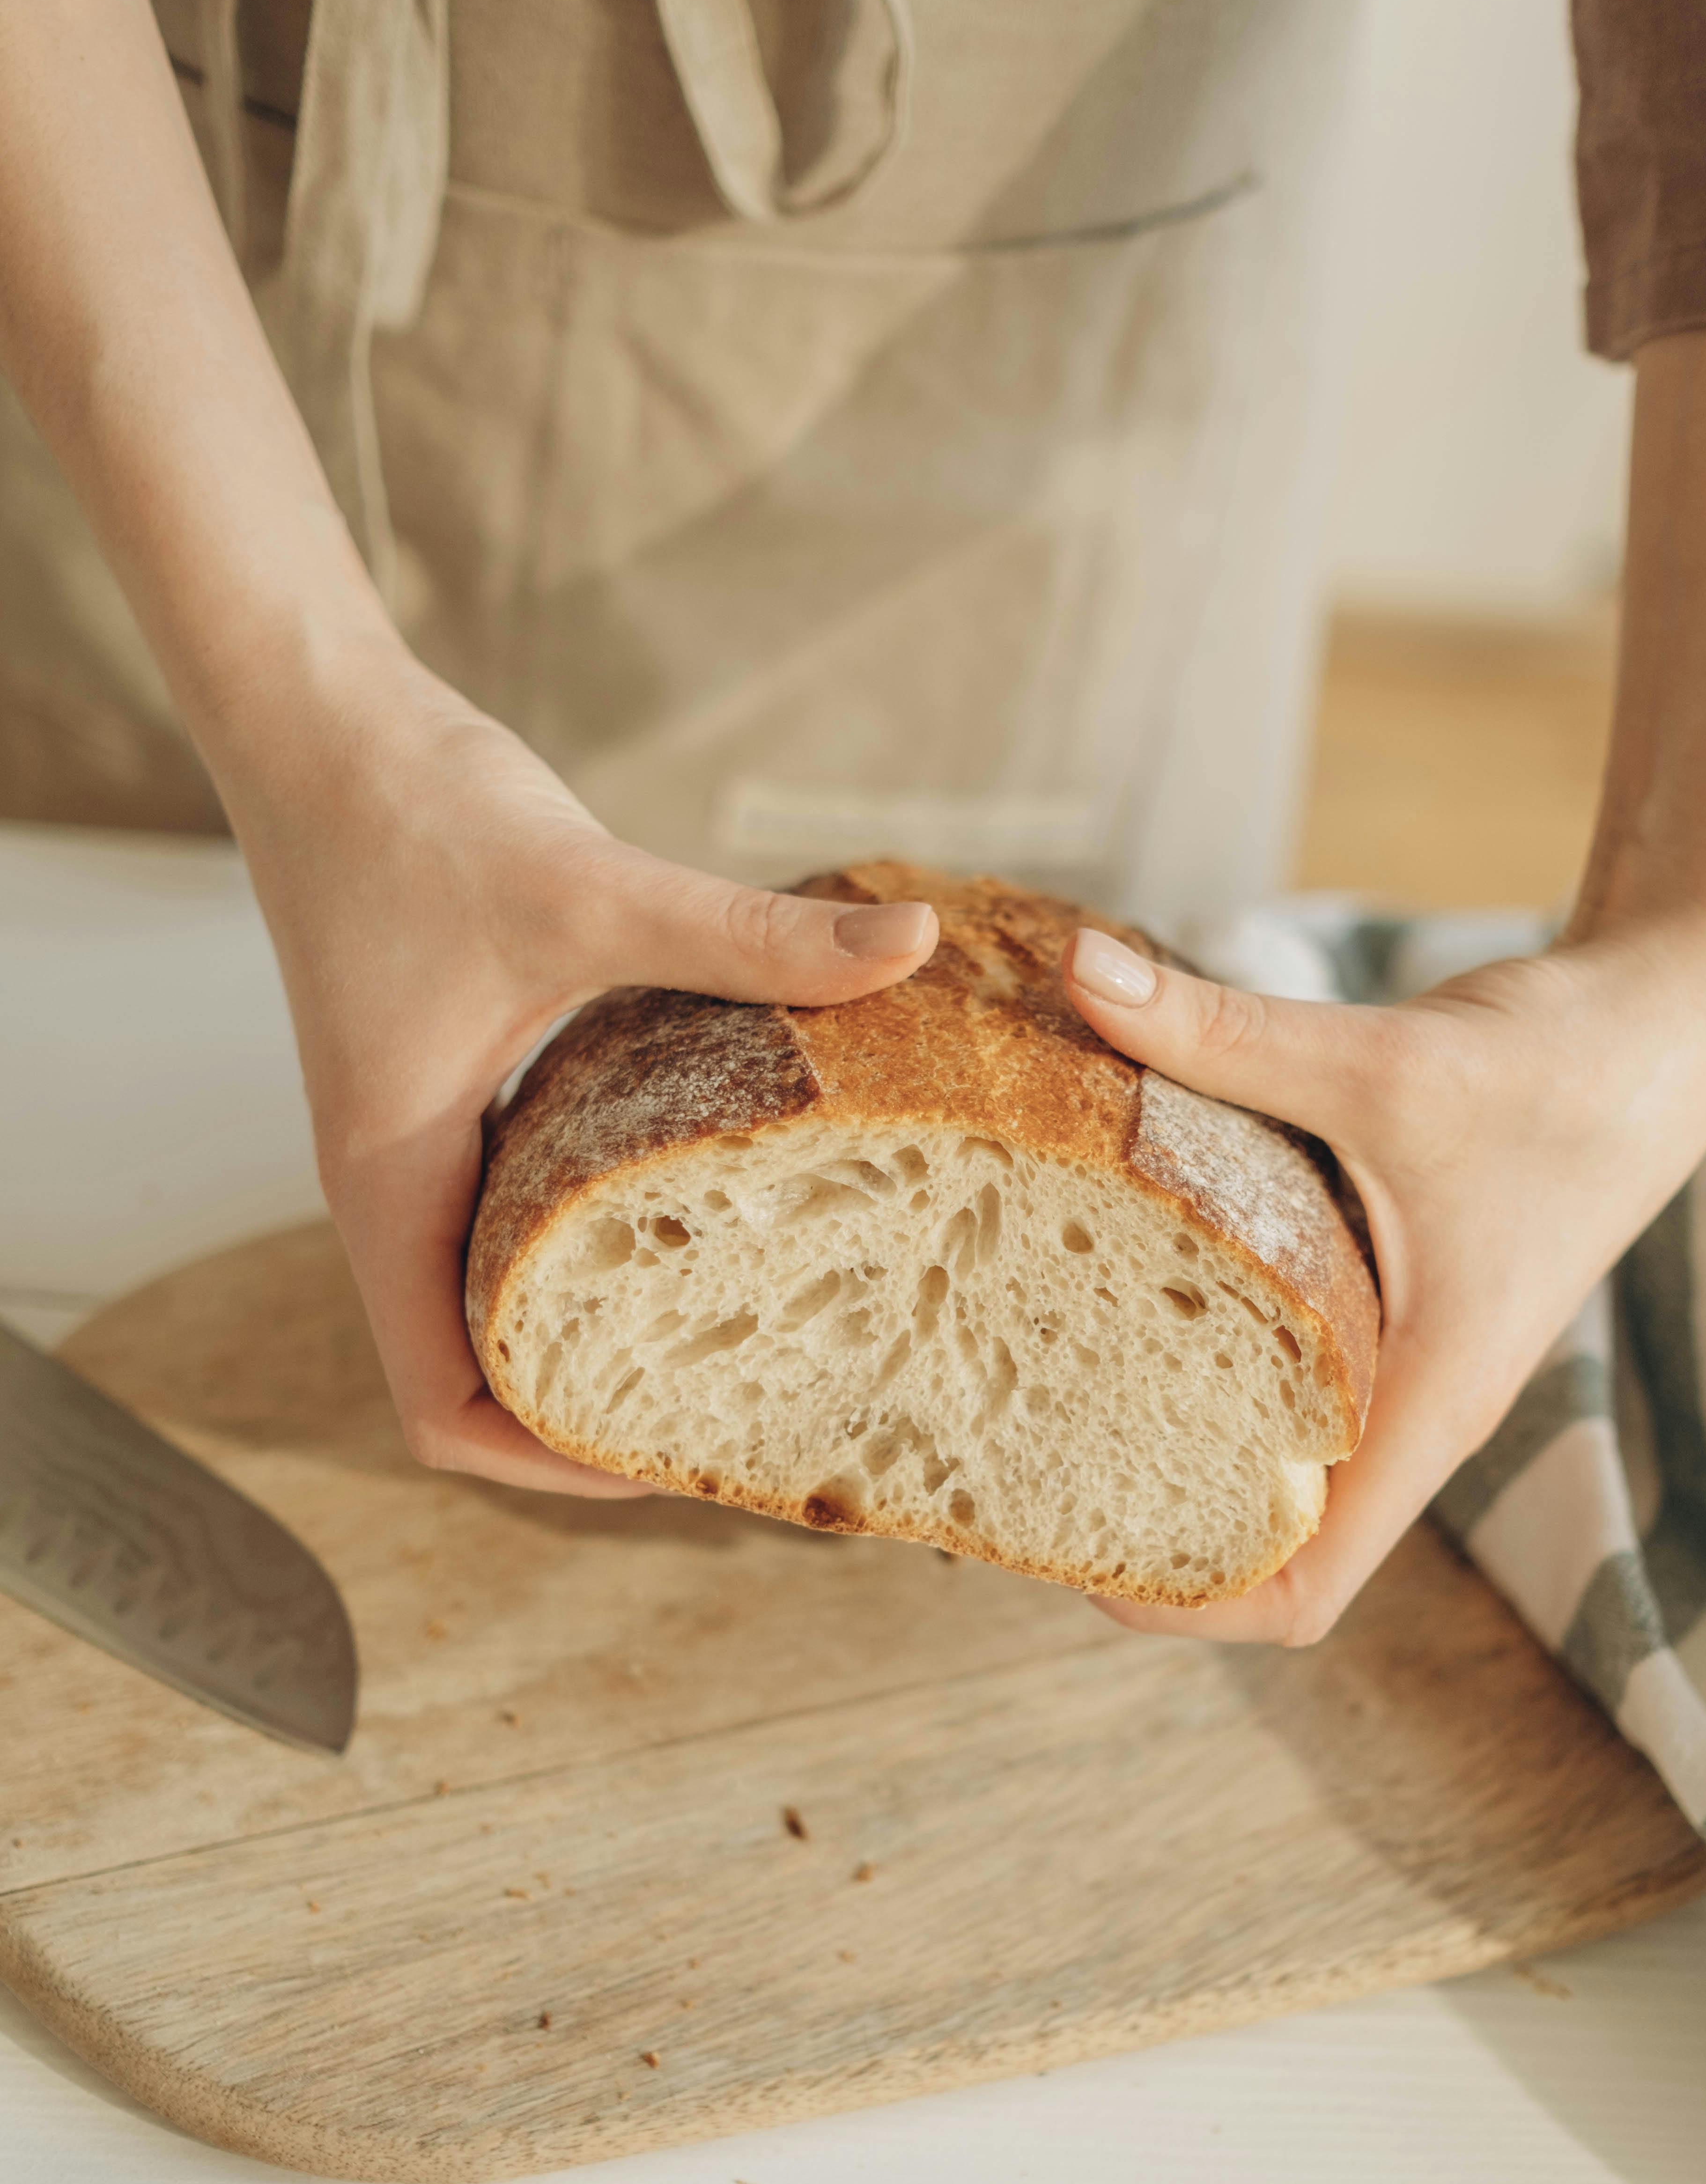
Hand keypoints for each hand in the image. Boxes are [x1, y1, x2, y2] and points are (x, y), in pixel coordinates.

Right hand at [228, 645, 936, 1494]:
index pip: (442, 1407)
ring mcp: (420, 1140)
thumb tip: (909, 951)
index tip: (671, 1459)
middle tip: (742, 1410)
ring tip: (740, 1334)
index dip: (549, 1462)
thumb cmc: (411, 813)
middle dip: (592, 1415)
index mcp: (391, 1184)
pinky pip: (515, 1208)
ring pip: (497, 1292)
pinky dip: (592, 1235)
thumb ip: (746, 935)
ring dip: (593, 1331)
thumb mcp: (589, 888)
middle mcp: (394, 1184)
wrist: (318, 721)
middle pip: (477, 1371)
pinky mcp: (451, 1086)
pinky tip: (702, 1200)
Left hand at [1062, 919, 1705, 1642]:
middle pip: (1277, 1543)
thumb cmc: (1557, 1065)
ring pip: (1283, 1457)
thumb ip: (1223, 1029)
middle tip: (1023, 1470)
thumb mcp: (1380, 1058)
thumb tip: (1078, 970)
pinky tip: (1127, 1296)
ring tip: (1045, 1395)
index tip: (1077, 1565)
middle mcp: (1420, 1405)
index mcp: (1431, 1404)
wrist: (1667, 1022)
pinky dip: (1216, 1363)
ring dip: (1176, 1446)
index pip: (1307, 1586)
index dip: (1188, 1602)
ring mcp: (1414, 1358)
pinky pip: (1299, 1378)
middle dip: (1153, 1527)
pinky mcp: (1403, 1300)